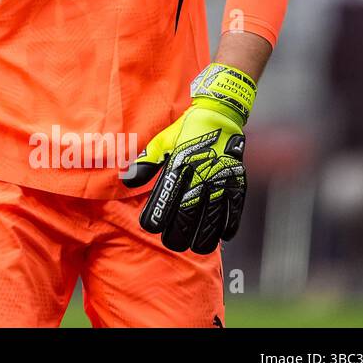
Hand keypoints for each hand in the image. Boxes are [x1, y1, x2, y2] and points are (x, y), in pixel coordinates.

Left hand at [122, 63, 255, 253]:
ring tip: (195, 248)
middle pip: (189, 209)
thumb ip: (145, 164)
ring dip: (204, 233)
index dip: (158, 213)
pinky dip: (230, 222)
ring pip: (212, 212)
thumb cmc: (185, 131)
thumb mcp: (161, 143)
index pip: (166, 195)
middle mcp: (200, 173)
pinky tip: (223, 237)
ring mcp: (221, 178)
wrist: (219, 114)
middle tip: (171, 244)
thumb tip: (125, 181)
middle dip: (179, 230)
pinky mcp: (237, 179)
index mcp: (179, 164)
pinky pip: (235, 205)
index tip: (151, 228)